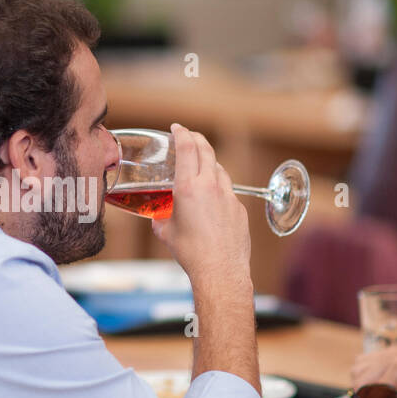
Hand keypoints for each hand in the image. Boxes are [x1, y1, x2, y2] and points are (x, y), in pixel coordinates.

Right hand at [151, 124, 250, 289]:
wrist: (220, 270)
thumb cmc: (191, 253)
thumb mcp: (166, 233)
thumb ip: (160, 220)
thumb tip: (157, 219)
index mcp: (189, 188)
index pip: (188, 149)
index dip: (182, 133)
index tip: (177, 128)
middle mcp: (211, 187)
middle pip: (207, 151)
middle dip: (197, 139)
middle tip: (190, 136)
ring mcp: (228, 196)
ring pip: (219, 170)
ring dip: (209, 163)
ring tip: (201, 167)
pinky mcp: (239, 209)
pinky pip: (228, 191)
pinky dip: (219, 188)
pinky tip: (213, 200)